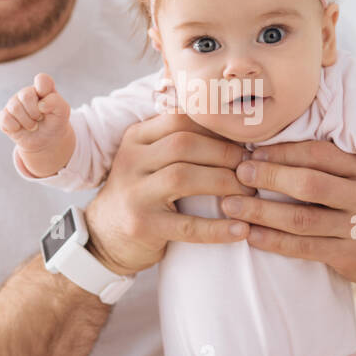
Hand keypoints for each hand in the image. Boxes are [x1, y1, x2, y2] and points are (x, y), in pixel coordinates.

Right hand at [0, 73, 73, 175]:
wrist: (47, 140)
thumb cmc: (54, 122)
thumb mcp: (63, 112)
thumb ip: (56, 102)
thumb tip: (40, 104)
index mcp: (42, 88)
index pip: (42, 80)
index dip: (44, 89)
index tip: (47, 103)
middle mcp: (26, 93)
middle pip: (26, 95)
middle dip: (35, 112)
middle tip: (40, 119)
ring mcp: (14, 103)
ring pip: (15, 108)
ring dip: (28, 122)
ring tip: (33, 126)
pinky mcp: (5, 116)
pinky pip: (5, 118)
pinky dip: (15, 127)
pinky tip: (21, 128)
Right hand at [81, 112, 255, 275]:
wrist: (104, 236)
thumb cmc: (143, 193)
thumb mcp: (150, 160)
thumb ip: (179, 142)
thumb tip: (235, 131)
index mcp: (136, 138)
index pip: (180, 119)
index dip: (216, 128)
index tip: (244, 142)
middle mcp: (131, 160)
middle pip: (183, 144)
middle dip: (225, 155)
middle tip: (251, 169)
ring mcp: (133, 193)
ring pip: (183, 177)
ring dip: (224, 183)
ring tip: (249, 195)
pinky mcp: (141, 225)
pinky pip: (186, 225)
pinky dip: (218, 228)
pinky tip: (241, 229)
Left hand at [220, 140, 355, 283]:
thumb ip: (325, 162)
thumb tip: (265, 142)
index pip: (319, 154)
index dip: (282, 152)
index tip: (252, 152)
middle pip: (309, 184)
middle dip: (269, 178)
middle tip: (238, 175)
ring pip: (302, 219)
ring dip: (261, 212)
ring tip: (231, 206)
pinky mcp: (350, 256)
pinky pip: (303, 249)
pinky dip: (273, 241)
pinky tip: (250, 235)